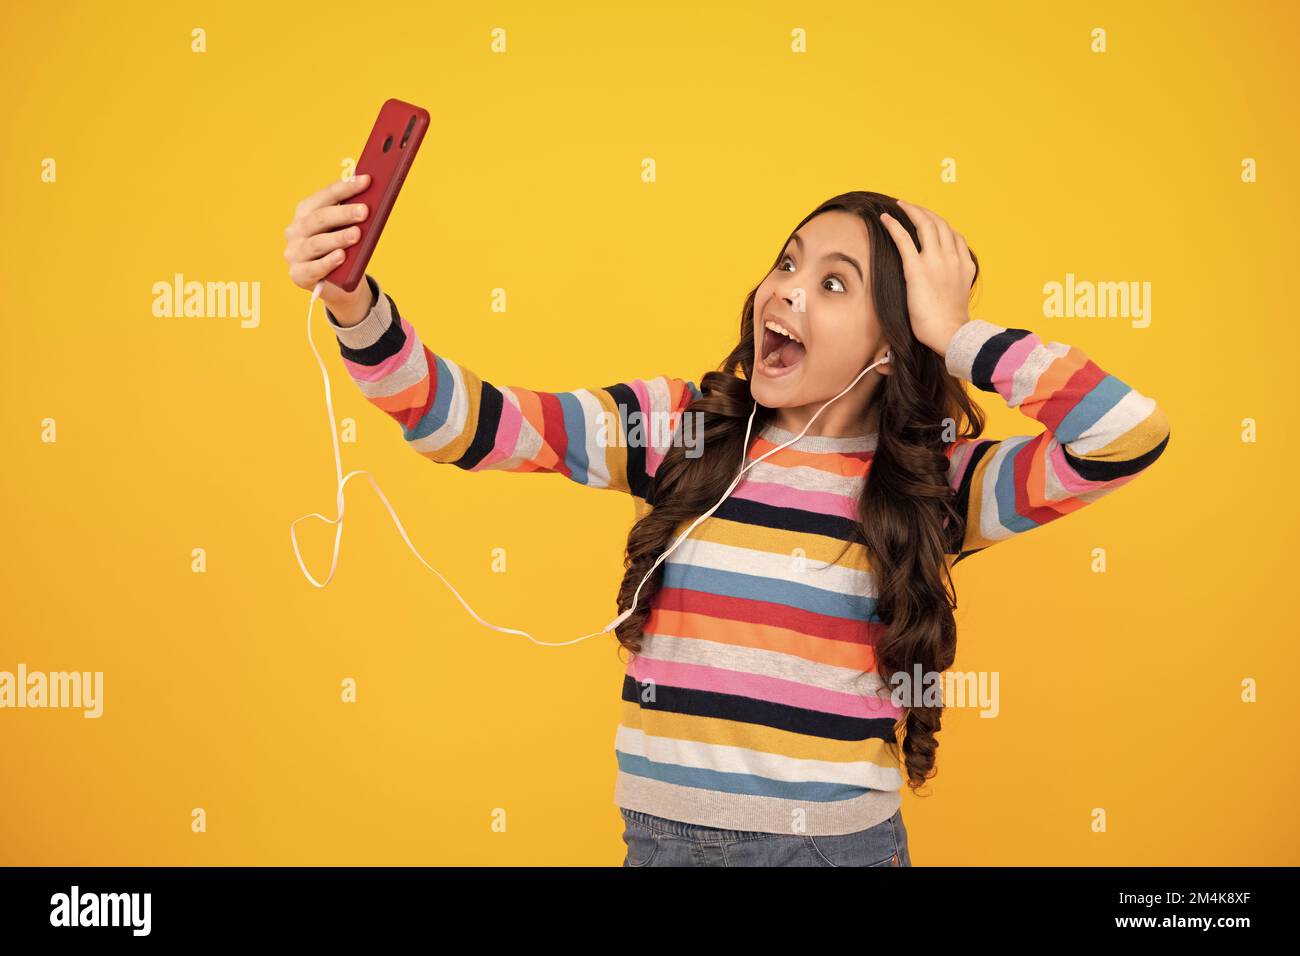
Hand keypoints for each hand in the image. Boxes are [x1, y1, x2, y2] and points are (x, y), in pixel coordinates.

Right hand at [283, 175, 373, 318]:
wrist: (340, 285)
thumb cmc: (346, 251)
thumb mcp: (349, 231)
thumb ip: (355, 217)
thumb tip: (374, 200)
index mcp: (306, 212)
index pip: (325, 196)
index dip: (345, 187)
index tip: (366, 181)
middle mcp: (295, 230)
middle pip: (320, 218)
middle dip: (344, 213)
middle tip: (365, 211)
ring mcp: (294, 253)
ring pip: (317, 243)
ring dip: (338, 237)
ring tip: (357, 234)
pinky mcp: (298, 274)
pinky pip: (314, 268)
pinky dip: (328, 262)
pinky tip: (342, 257)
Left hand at [879, 198, 976, 355]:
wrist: (950, 333)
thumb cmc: (950, 324)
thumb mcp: (959, 297)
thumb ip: (954, 283)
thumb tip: (943, 286)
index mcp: (965, 264)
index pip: (955, 236)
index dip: (941, 225)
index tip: (930, 221)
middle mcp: (952, 258)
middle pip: (940, 224)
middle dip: (925, 212)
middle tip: (911, 207)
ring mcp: (936, 261)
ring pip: (925, 225)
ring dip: (911, 211)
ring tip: (899, 205)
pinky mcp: (917, 269)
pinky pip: (904, 239)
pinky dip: (894, 225)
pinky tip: (885, 218)